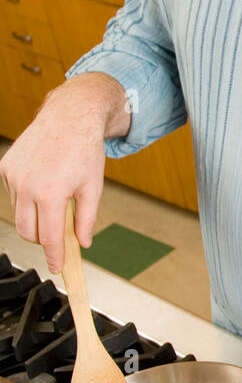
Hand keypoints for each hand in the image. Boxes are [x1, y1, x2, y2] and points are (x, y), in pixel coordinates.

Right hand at [0, 73, 126, 273]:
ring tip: (55, 200)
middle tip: (59, 235)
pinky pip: (13, 195)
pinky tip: (42, 184)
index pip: (49, 238)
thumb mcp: (93, 187)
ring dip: (36, 216)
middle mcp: (27, 186)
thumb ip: (86, 219)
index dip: (55, 256)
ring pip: (20, 214)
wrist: (70, 117)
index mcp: (51, 194)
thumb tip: (83, 242)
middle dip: (43, 239)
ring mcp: (13, 176)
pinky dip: (27, 198)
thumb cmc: (84, 149)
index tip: (57, 266)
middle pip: (29, 232)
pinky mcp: (5, 167)